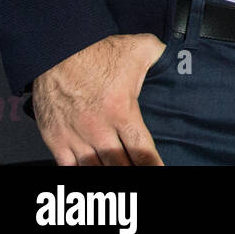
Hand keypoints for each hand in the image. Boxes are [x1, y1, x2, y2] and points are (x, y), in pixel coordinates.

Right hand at [32, 33, 166, 165]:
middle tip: (140, 176)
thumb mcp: (141, 48)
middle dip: (131, 173)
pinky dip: (80, 174)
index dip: (152, 166)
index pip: (142, 150)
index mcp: (122, 111)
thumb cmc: (98, 50)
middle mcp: (98, 128)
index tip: (160, 172)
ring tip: (119, 184)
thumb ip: (162, 57)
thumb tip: (179, 57)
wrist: (59, 49)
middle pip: (119, 165)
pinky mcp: (55, 138)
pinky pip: (68, 167)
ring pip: (94, 169)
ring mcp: (75, 136)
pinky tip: (91, 174)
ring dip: (108, 175)